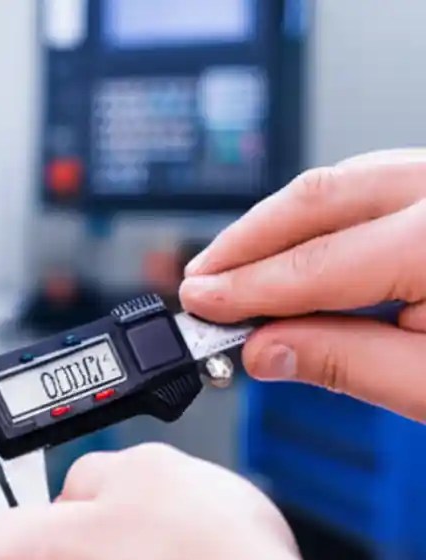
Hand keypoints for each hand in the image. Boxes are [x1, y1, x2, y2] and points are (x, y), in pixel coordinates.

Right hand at [180, 149, 425, 420]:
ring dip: (281, 225)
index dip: (243, 288)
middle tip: (201, 283)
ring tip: (236, 269)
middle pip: (320, 198)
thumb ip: (346, 363)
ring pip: (345, 180)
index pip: (315, 264)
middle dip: (247, 242)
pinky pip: (378, 183)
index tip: (197, 306)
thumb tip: (264, 349)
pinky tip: (299, 248)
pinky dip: (328, 216)